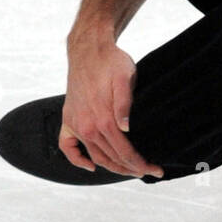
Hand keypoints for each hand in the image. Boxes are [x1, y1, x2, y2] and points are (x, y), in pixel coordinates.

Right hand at [61, 39, 163, 178]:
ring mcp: (75, 124)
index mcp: (102, 119)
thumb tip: (126, 128)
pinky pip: (67, 148)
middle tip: (148, 171)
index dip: (140, 164)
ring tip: (129, 169)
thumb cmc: (110, 62)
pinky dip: (78, 160)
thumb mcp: (125, 78)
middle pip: (111, 159)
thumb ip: (125, 104)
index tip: (154, 170)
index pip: (124, 152)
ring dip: (112, 167)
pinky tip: (91, 165)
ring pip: (94, 157)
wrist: (88, 50)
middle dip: (131, 168)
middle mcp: (86, 126)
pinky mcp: (68, 120)